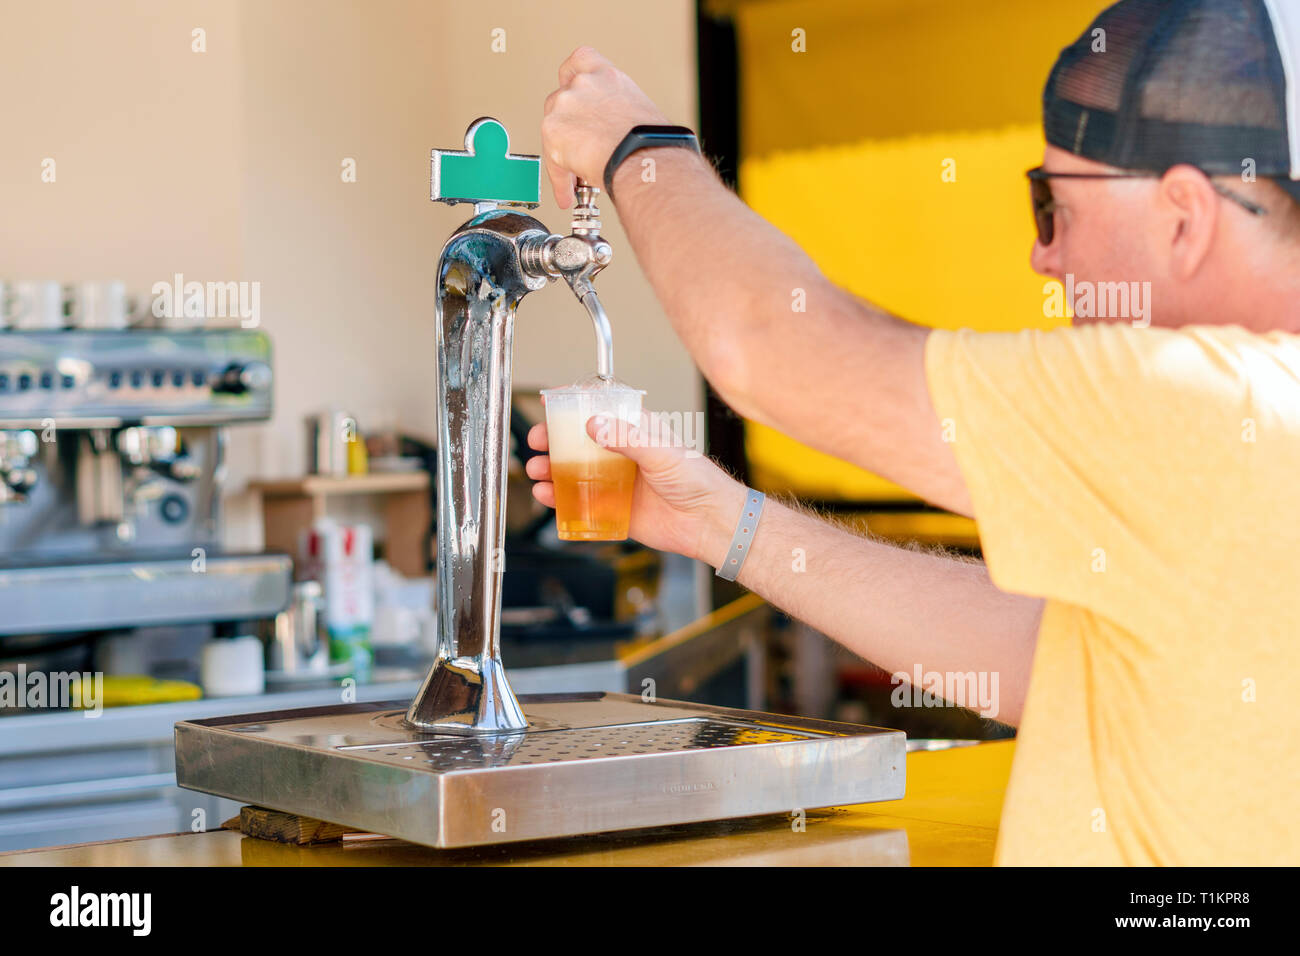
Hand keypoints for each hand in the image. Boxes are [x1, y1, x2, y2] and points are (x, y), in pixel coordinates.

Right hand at [526, 410, 745, 565]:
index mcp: (636, 432)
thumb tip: (593, 423)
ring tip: (537, 471)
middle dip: (554, 440)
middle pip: (580, 442)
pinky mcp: (616, 509)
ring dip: (552, 469)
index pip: (600, 411)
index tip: (550, 403)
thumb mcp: (662, 452)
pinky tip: (548, 496)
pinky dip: (561, 499)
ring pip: (576, 472)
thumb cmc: (697, 480)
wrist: (709, 523)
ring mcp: (617, 482)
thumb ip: (627, 437)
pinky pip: (582, 503)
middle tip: (537, 441)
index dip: (574, 406)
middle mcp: (623, 454)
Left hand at [541, 46, 670, 208]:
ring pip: (553, 132)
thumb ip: (616, 112)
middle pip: (560, 102)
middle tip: (582, 150)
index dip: (571, 79)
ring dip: (563, 154)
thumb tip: (614, 133)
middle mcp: (583, 84)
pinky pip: (552, 160)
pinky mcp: (553, 131)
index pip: (578, 63)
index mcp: (606, 75)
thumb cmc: (651, 140)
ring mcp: (565, 105)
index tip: (572, 91)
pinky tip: (569, 193)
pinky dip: (560, 179)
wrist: (643, 155)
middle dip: (569, 127)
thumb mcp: (639, 110)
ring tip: (579, 177)